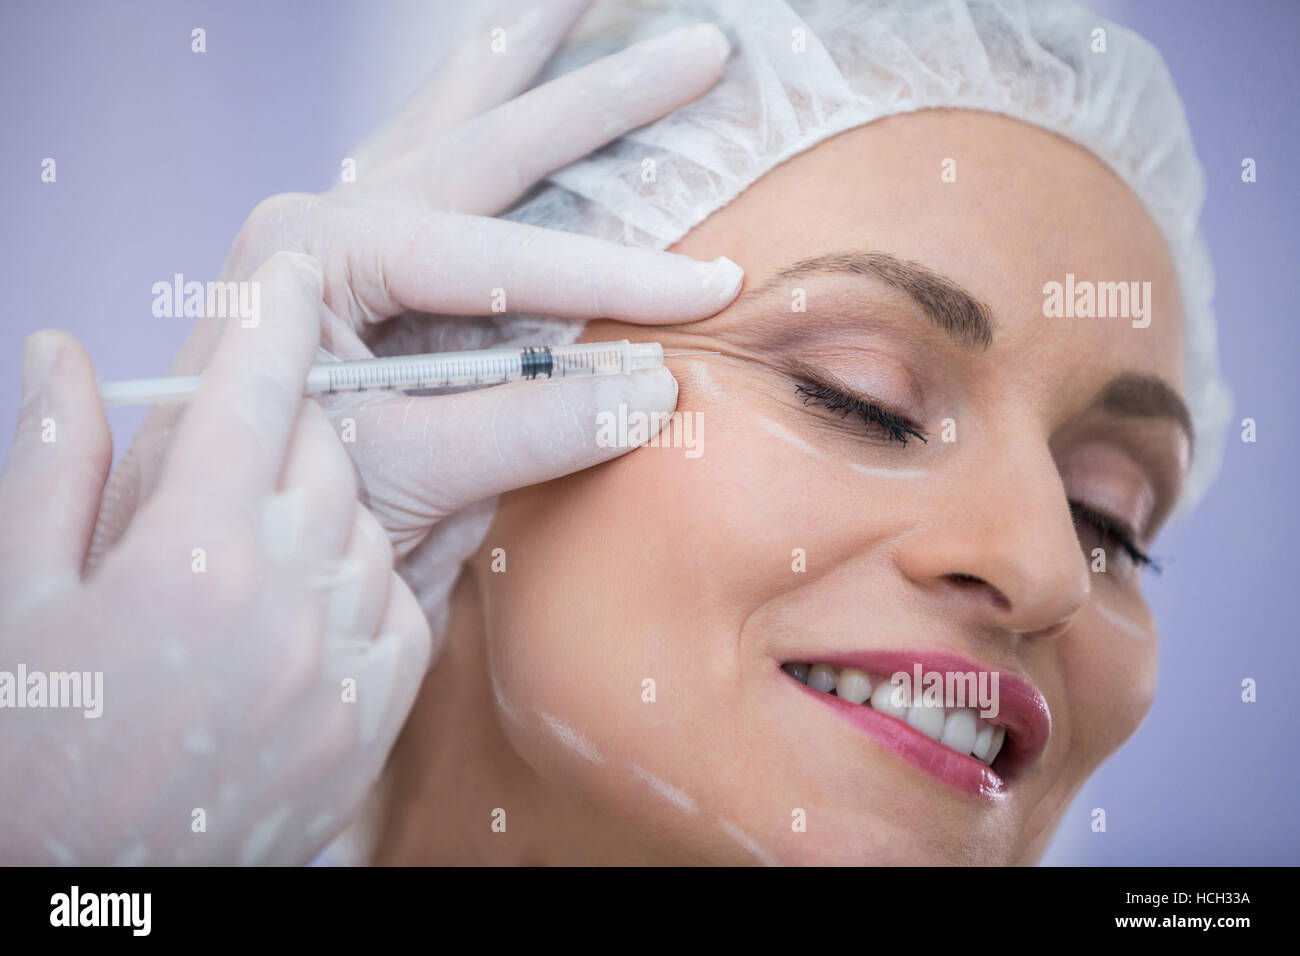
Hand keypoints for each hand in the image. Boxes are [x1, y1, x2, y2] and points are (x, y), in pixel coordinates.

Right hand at [0, 253, 428, 863]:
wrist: (89, 879)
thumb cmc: (31, 740)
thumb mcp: (17, 594)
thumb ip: (52, 464)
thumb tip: (62, 350)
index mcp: (187, 555)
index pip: (250, 398)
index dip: (274, 323)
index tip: (297, 272)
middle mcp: (283, 600)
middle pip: (328, 450)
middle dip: (297, 418)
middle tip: (264, 420)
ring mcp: (342, 660)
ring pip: (371, 521)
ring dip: (331, 500)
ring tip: (269, 523)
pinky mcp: (378, 711)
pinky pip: (401, 599)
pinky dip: (365, 575)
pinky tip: (310, 587)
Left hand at [92, 1, 740, 560]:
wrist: (218, 531)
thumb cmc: (279, 506)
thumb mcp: (398, 478)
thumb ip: (519, 430)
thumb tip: (655, 387)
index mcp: (320, 255)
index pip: (495, 256)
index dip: (612, 274)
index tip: (713, 287)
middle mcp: (331, 220)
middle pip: (490, 135)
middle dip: (602, 94)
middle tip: (704, 49)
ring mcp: (348, 233)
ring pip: (456, 119)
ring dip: (530, 60)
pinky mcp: (368, 267)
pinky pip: (442, 167)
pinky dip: (490, 115)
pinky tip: (514, 81)